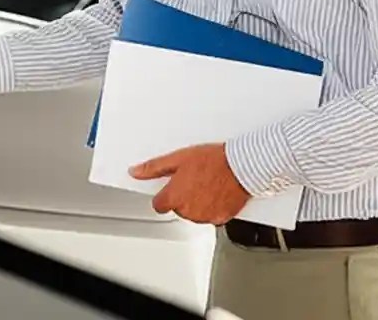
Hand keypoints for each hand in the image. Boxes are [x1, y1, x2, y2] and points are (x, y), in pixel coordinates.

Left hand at [129, 143, 250, 224]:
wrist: (242, 166)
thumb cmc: (213, 161)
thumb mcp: (178, 158)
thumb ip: (153, 168)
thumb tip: (135, 171)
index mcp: (175, 197)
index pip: (158, 205)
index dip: (163, 195)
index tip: (169, 189)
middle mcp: (188, 210)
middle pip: (177, 209)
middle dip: (182, 197)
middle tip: (192, 181)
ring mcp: (205, 216)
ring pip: (193, 214)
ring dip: (196, 204)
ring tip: (206, 185)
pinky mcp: (221, 219)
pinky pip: (211, 217)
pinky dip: (211, 208)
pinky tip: (216, 194)